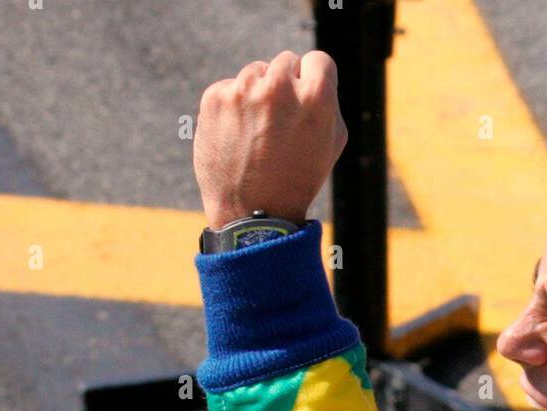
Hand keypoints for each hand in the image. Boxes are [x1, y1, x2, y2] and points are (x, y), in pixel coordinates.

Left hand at [194, 49, 346, 230]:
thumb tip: (313, 76)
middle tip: (280, 124)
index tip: (306, 99)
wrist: (252, 214)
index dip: (313, 81)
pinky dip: (234, 108)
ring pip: (256, 73)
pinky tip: (239, 137)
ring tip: (259, 136)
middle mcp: (280, 87)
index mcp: (316, 97)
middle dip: (285, 87)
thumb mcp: (330, 145)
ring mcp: (245, 90)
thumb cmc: (298, 180)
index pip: (318, 60)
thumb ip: (327, 104)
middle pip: (286, 63)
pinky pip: (231, 88)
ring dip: (259, 96)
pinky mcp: (216, 96)